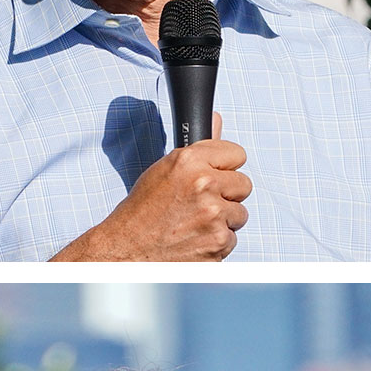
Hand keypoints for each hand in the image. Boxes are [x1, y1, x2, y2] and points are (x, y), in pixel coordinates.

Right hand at [55, 119, 247, 261]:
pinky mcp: (218, 243)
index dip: (225, 167)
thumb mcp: (165, 170)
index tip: (216, 176)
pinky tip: (194, 240)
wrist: (126, 250)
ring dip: (223, 221)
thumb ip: (197, 148)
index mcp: (189, 161)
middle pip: (244, 184)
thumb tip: (216, 120)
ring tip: (195, 223)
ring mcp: (213, 216)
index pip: (237, 154)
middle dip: (227, 195)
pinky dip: (217, 243)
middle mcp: (204, 185)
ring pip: (240, 214)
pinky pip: (232, 239)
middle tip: (202, 204)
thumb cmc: (141, 212)